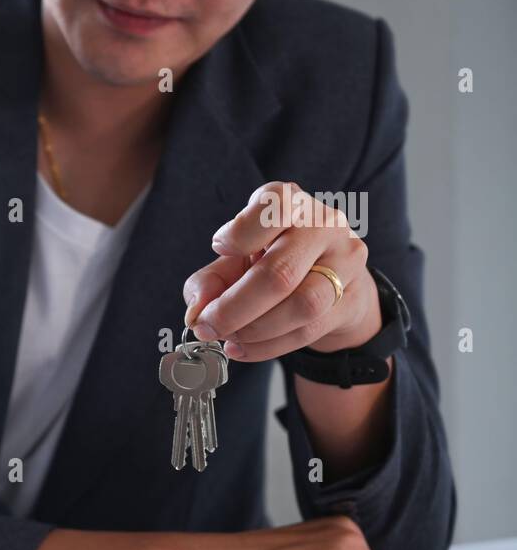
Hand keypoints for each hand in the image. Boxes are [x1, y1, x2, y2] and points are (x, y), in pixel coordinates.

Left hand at [183, 181, 381, 360]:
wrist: (328, 282)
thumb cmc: (270, 262)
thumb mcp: (232, 262)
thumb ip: (208, 282)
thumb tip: (196, 312)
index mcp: (289, 202)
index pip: (273, 206)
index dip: (240, 233)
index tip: (219, 248)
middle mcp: (323, 225)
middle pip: (281, 272)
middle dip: (234, 308)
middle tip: (207, 327)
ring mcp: (345, 261)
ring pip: (302, 305)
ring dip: (255, 330)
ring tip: (228, 338)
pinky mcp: (353, 298)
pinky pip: (310, 330)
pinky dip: (269, 346)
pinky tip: (244, 348)